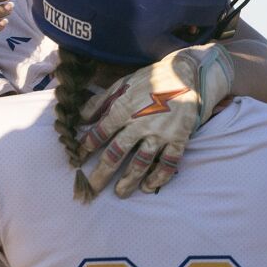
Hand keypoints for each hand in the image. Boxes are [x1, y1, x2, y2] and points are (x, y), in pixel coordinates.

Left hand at [79, 43, 234, 196]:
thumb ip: (101, 101)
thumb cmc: (151, 79)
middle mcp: (140, 124)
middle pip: (116, 154)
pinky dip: (159, 177)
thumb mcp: (122, 84)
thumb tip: (81, 116)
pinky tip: (148, 187)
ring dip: (128, 180)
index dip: (88, 146)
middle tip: (92, 188)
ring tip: (119, 192)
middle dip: (102, 173)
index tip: (79, 158)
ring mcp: (160, 133)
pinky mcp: (178, 138)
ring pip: (141, 163)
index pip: (100, 133)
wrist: (187, 74)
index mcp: (124, 109)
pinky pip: (168, 163)